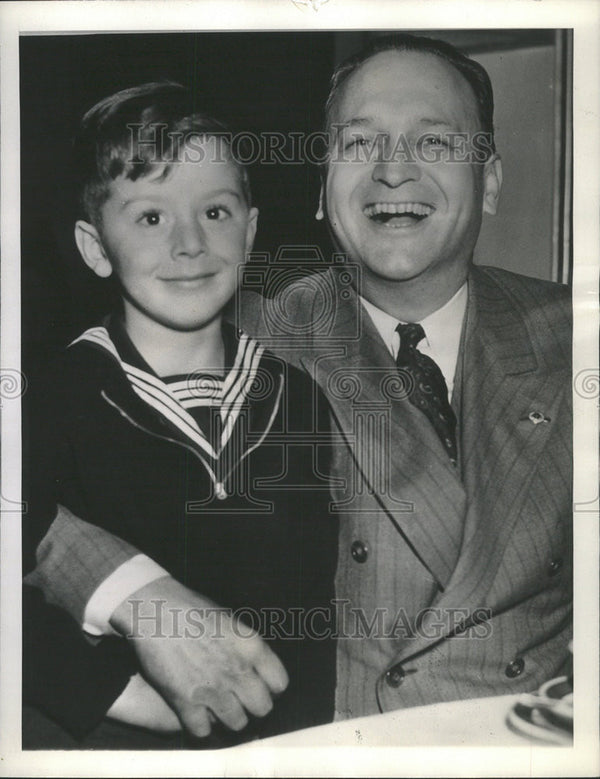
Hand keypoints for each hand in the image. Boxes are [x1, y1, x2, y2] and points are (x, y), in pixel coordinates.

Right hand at [109, 576, 288, 737]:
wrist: (155, 609)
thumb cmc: (191, 608)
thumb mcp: (230, 620)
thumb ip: (246, 646)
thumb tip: (255, 665)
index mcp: (250, 645)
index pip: (280, 683)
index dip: (272, 687)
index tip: (262, 686)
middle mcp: (236, 670)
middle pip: (262, 708)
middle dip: (253, 705)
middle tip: (240, 699)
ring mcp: (212, 688)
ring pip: (237, 723)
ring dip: (229, 717)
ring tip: (218, 706)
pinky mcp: (185, 701)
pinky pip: (203, 732)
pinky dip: (201, 726)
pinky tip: (197, 713)